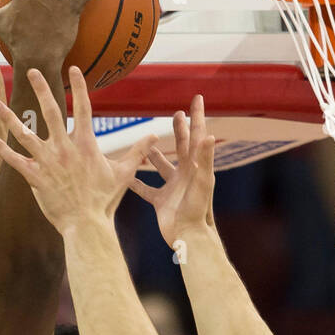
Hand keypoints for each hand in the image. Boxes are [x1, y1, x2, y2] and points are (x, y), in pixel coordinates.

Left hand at [0, 66, 151, 231]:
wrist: (87, 225)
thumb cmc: (104, 201)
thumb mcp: (123, 174)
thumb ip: (137, 151)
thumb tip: (155, 135)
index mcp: (85, 144)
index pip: (82, 108)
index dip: (78, 87)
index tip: (73, 69)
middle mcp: (64, 148)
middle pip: (50, 111)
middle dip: (40, 88)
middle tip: (31, 70)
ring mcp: (48, 162)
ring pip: (25, 133)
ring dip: (8, 117)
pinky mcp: (35, 177)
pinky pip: (14, 160)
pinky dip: (0, 147)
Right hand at [130, 95, 215, 247]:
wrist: (187, 236)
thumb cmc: (197, 210)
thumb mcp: (202, 182)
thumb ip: (204, 159)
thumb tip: (208, 134)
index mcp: (195, 166)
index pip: (196, 135)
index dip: (196, 116)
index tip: (197, 98)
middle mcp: (184, 174)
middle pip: (181, 146)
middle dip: (178, 130)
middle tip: (176, 114)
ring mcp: (172, 188)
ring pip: (161, 166)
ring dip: (153, 154)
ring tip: (146, 143)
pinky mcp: (161, 201)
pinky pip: (146, 189)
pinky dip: (136, 183)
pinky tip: (126, 176)